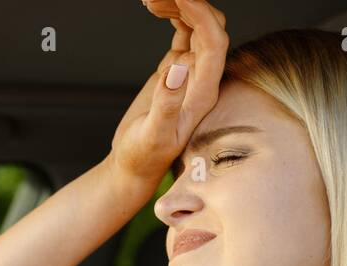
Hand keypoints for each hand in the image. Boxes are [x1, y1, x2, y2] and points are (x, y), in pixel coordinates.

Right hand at [109, 0, 228, 187]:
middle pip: (208, 27)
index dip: (200, 14)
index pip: (213, 41)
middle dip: (187, 5)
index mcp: (204, 92)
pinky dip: (172, 16)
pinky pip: (183, 33)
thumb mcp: (153, 136)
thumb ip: (166, 104)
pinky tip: (155, 9)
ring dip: (178, 7)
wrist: (132, 168)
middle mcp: (202, 78)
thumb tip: (178, 68)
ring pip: (195, 26)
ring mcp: (190, 72)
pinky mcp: (176, 70)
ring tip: (149, 1)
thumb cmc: (142, 159)